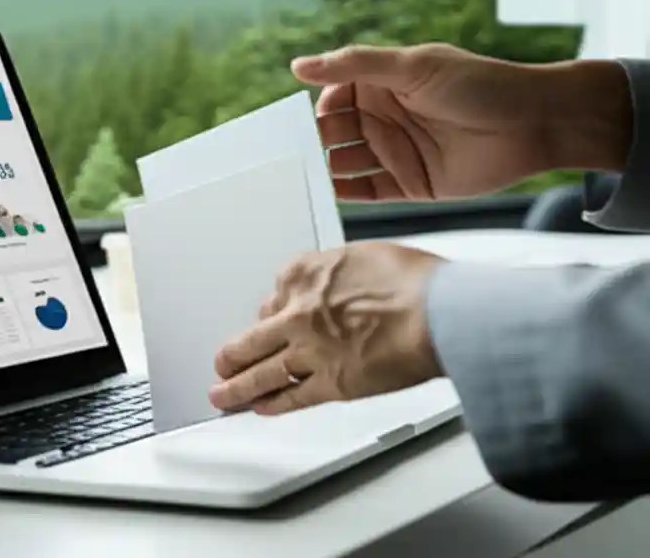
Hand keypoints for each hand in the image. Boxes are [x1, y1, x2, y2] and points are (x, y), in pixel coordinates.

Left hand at [209, 242, 444, 415]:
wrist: (440, 312)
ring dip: (238, 387)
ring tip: (222, 395)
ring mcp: (310, 350)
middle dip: (233, 354)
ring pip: (263, 372)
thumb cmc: (416, 281)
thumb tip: (336, 282)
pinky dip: (275, 404)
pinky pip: (294, 397)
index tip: (271, 318)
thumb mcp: (366, 254)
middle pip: (253, 337)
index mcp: (305, 274)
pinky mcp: (331, 383)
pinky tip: (261, 408)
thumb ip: (339, 271)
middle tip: (222, 362)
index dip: (273, 309)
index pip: (275, 294)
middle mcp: (298, 312)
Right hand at [292, 44, 631, 200]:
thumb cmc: (478, 84)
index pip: (331, 97)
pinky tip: (327, 191)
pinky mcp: (409, 184)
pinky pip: (366, 192)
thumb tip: (297, 65)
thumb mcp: (412, 66)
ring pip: (345, 163)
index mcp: (381, 84)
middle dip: (312, 141)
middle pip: (333, 132)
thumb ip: (355, 65)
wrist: (534, 124)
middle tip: (291, 154)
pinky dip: (345, 193)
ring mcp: (395, 152)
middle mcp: (384, 118)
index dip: (313, 109)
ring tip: (303, 175)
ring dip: (324, 168)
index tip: (292, 122)